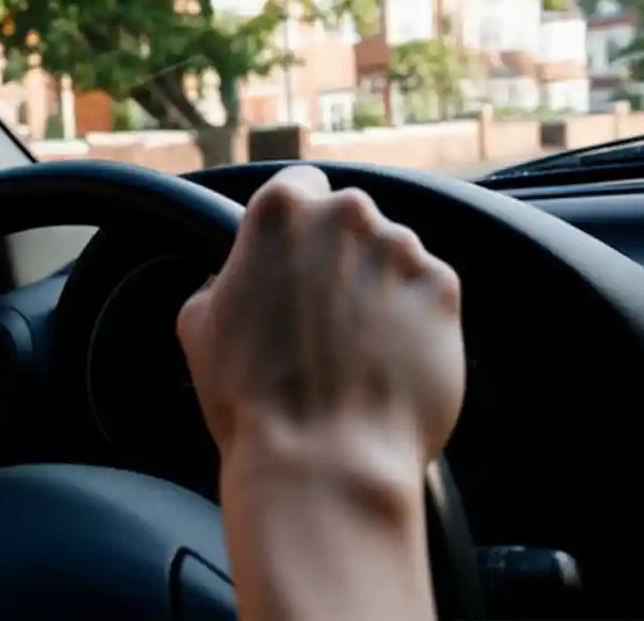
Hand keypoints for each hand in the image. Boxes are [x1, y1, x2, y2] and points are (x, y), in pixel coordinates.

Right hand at [177, 165, 462, 470]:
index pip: (299, 185)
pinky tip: (387, 360)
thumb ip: (223, 279)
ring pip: (390, 254)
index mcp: (282, 210)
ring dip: (376, 286)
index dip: (295, 226)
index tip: (293, 257)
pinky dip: (413, 318)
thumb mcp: (199, 324)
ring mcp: (402, 250)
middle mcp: (348, 215)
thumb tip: (238, 278)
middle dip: (337, 256)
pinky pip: (427, 291)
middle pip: (348, 220)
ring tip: (355, 349)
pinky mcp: (444, 290)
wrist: (324, 459)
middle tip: (319, 316)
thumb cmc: (252, 397)